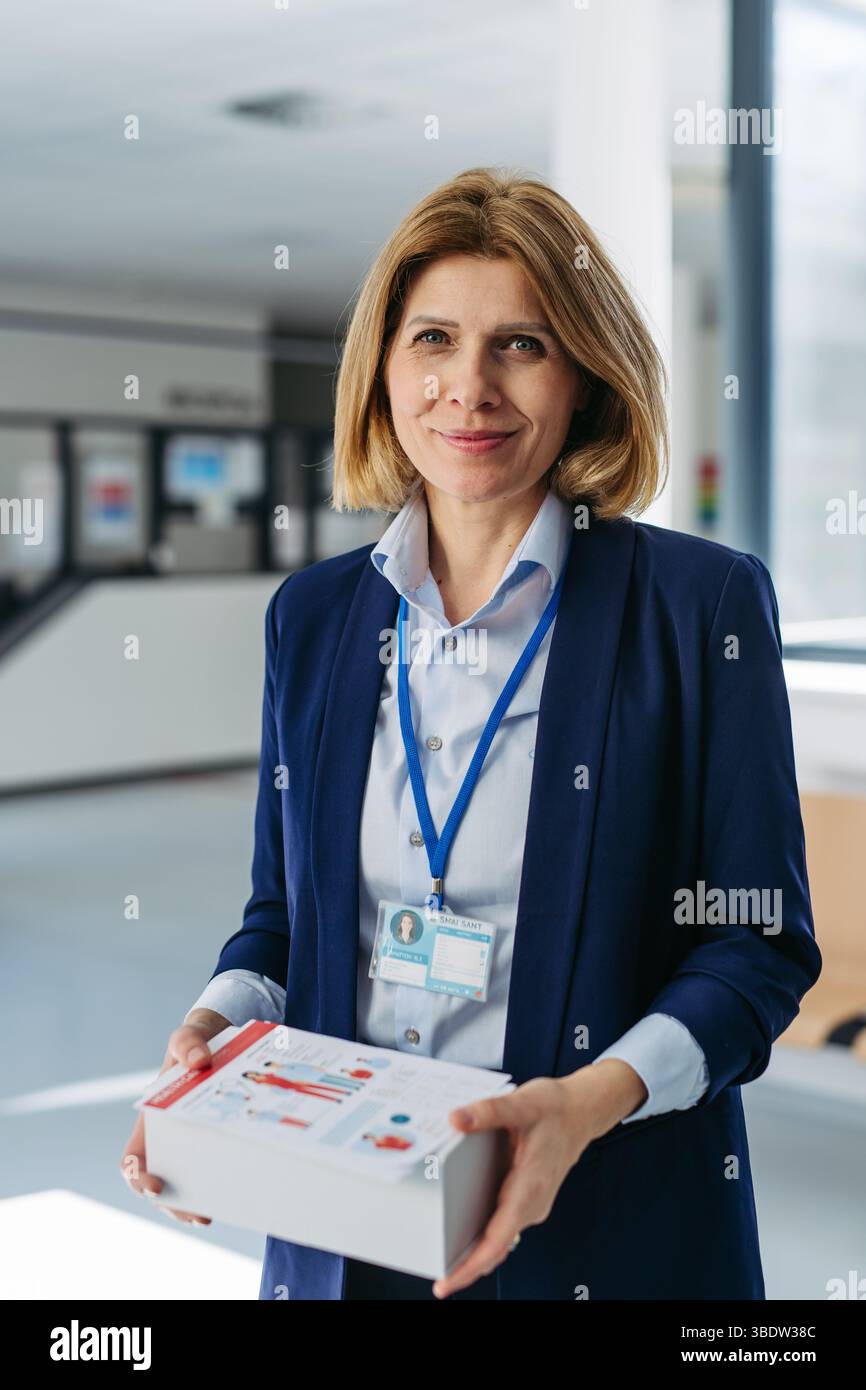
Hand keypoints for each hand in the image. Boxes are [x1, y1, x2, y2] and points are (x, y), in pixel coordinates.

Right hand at [119, 1009, 229, 1225]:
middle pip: (158, 1183)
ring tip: (208, 1216)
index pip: (133, 1157)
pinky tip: (234, 1194)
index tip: (154, 1185)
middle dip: (171, 1203)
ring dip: (190, 1205)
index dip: (137, 1176)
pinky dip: (216, 1187)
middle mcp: (167, 1139)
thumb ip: (187, 1042)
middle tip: (195, 1215)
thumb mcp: (188, 1037)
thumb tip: (198, 1061)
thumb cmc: (194, 1042)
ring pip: (184, 1184)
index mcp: (151, 1120)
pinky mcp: (213, 1144)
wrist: (216, 1042)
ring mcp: (189, 1145)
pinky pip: (211, 1172)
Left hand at [432, 1059, 646, 1297]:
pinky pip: (503, 1226)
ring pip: (499, 1239)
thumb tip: (456, 1119)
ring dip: (474, 1253)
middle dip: (465, 1265)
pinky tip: (462, 1231)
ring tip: (441, 1256)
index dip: (472, 1265)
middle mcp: (532, 1203)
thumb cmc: (556, 1109)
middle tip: (435, 1274)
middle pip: (495, 1246)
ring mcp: (531, 1204)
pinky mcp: (528, 1198)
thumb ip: (488, 1111)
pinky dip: (484, 1236)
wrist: (582, 1111)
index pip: (497, 1239)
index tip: (447, 1282)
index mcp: (529, 1186)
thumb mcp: (523, 1103)